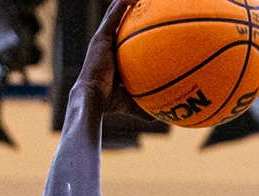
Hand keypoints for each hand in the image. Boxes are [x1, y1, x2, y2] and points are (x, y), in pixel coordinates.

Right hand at [75, 0, 150, 119]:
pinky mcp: (101, 37)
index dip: (134, 30)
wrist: (93, 98)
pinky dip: (122, 5)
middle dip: (132, 12)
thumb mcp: (132, 103)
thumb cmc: (110, 103)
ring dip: (126, 3)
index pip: (124, 40)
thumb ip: (146, 106)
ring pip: (115, 15)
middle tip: (147, 3)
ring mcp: (102, 40)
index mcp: (112, 57)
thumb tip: (166, 120)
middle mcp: (107, 45)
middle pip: (121, 23)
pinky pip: (113, 16)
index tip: (148, 23)